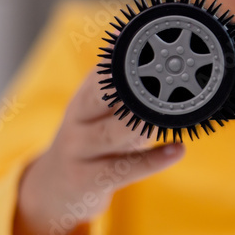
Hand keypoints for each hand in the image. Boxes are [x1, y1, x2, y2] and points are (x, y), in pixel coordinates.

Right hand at [13, 68, 185, 234]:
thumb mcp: (106, 115)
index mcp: (85, 96)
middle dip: (127, 85)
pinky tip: (178, 150)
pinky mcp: (88, 179)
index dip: (126, 59)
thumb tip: (173, 72)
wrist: (56, 188)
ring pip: (111, 134)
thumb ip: (133, 95)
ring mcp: (80, 150)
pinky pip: (123, 169)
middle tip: (163, 75)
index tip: (154, 46)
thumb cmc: (95, 142)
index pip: (103, 71)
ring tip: (168, 115)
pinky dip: (153, 160)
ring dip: (141, 123)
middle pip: (97, 96)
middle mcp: (77, 119)